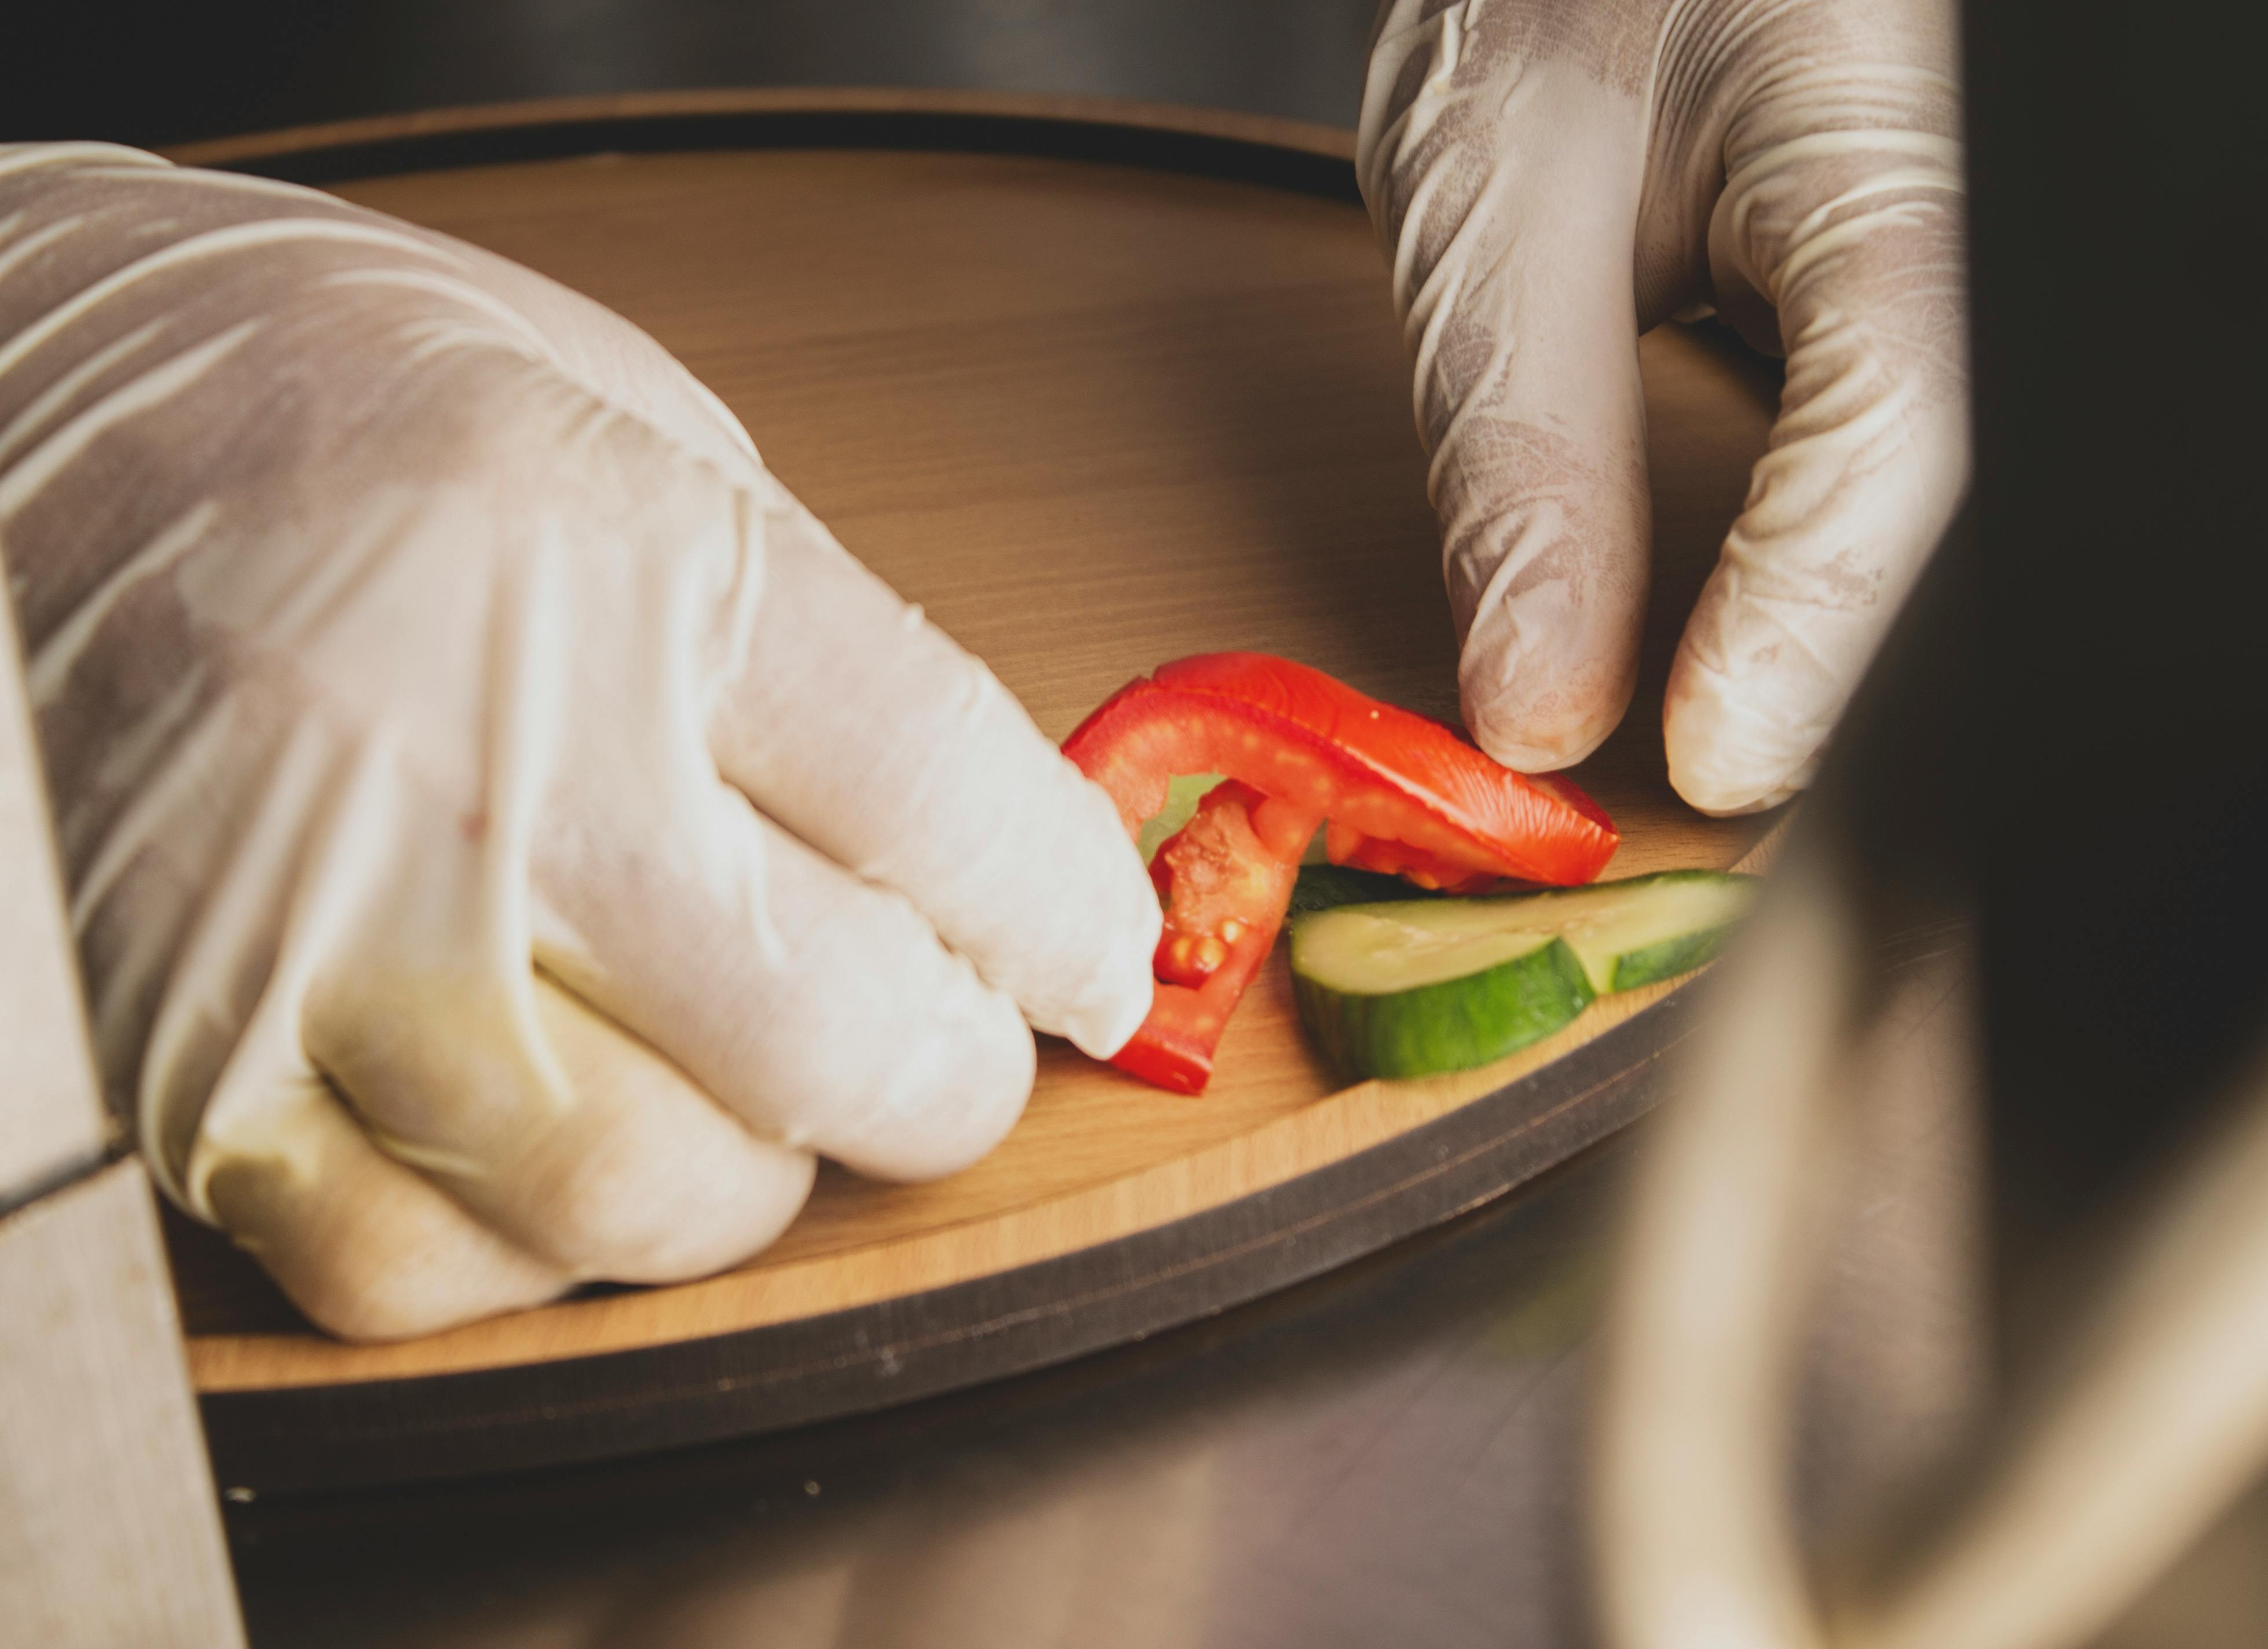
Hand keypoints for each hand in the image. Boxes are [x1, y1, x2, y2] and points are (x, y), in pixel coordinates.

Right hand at [0, 144, 1158, 1339]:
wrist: (28, 405)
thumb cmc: (361, 402)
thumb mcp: (653, 444)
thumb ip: (828, 664)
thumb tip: (993, 870)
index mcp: (625, 565)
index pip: (950, 807)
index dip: (1071, 919)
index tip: (1101, 964)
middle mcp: (478, 765)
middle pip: (834, 1040)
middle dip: (950, 1074)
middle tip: (944, 1035)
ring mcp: (321, 935)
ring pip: (648, 1194)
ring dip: (759, 1171)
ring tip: (750, 1081)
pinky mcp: (193, 1063)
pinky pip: (427, 1269)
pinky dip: (544, 1241)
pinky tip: (564, 1129)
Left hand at [1358, 0, 1969, 812]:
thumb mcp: (1497, 197)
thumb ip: (1522, 451)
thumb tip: (1540, 702)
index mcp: (1896, 134)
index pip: (1914, 418)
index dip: (1813, 618)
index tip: (1714, 757)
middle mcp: (2007, 206)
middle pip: (1985, 499)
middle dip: (1862, 672)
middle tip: (1723, 782)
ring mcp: (2019, 269)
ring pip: (1993, 519)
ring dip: (1872, 650)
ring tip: (1746, 734)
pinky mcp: (1988, 321)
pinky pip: (1957, 491)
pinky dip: (1862, 590)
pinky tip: (1782, 646)